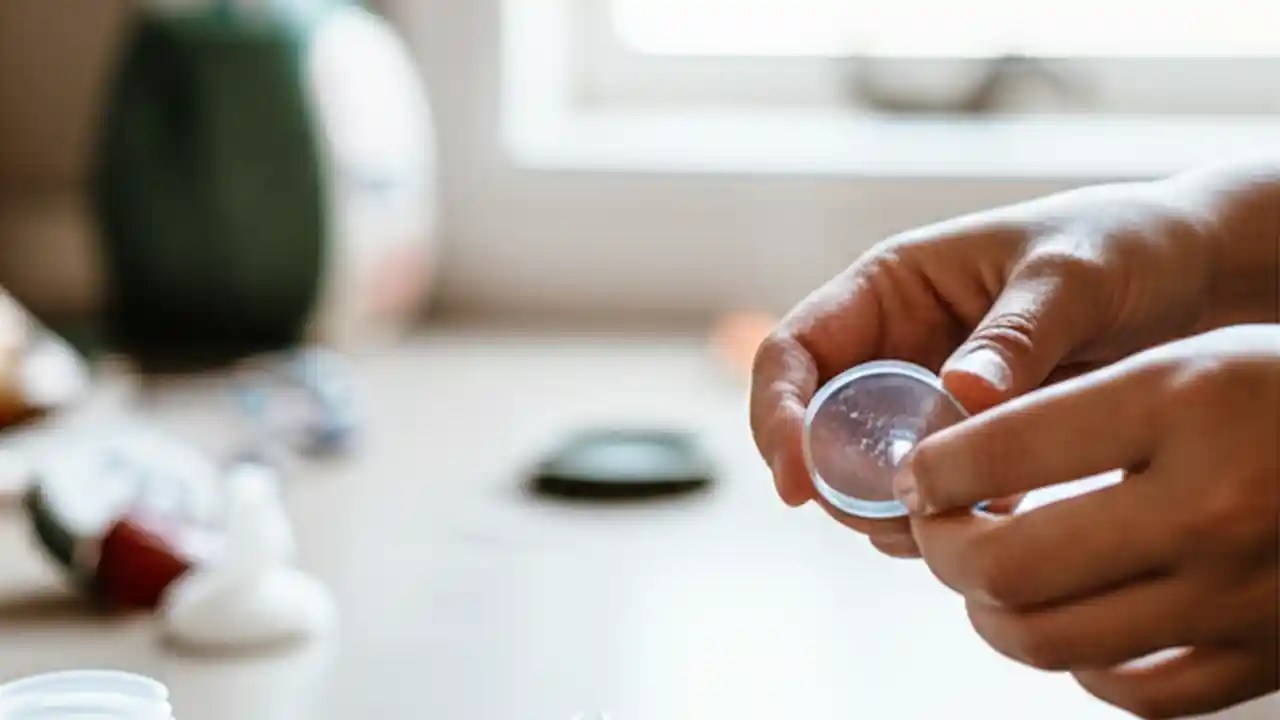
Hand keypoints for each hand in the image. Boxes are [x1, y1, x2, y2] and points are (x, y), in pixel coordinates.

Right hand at [752, 177, 1236, 556]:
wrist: (1194, 278)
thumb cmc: (1127, 247)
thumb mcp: (1074, 278)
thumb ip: (1015, 335)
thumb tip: (955, 396)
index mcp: (888, 288)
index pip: (792, 352)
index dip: (776, 417)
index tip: (797, 483)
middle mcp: (892, 344)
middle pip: (815, 427)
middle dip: (835, 484)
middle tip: (891, 524)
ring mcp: (925, 397)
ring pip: (863, 471)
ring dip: (887, 512)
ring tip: (956, 526)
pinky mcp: (965, 442)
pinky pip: (924, 492)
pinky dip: (937, 522)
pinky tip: (990, 527)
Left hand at [902, 325, 1278, 717]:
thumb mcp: (1192, 360)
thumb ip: (1080, 410)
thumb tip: (958, 468)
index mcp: (1185, 402)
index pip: (1000, 448)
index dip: (931, 467)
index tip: (918, 472)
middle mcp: (1208, 504)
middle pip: (1006, 564)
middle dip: (942, 550)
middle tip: (937, 531)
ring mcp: (1240, 595)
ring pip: (1049, 641)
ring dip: (990, 614)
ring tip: (987, 580)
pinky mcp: (1268, 657)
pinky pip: (1132, 691)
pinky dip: (1079, 666)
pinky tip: (1075, 626)